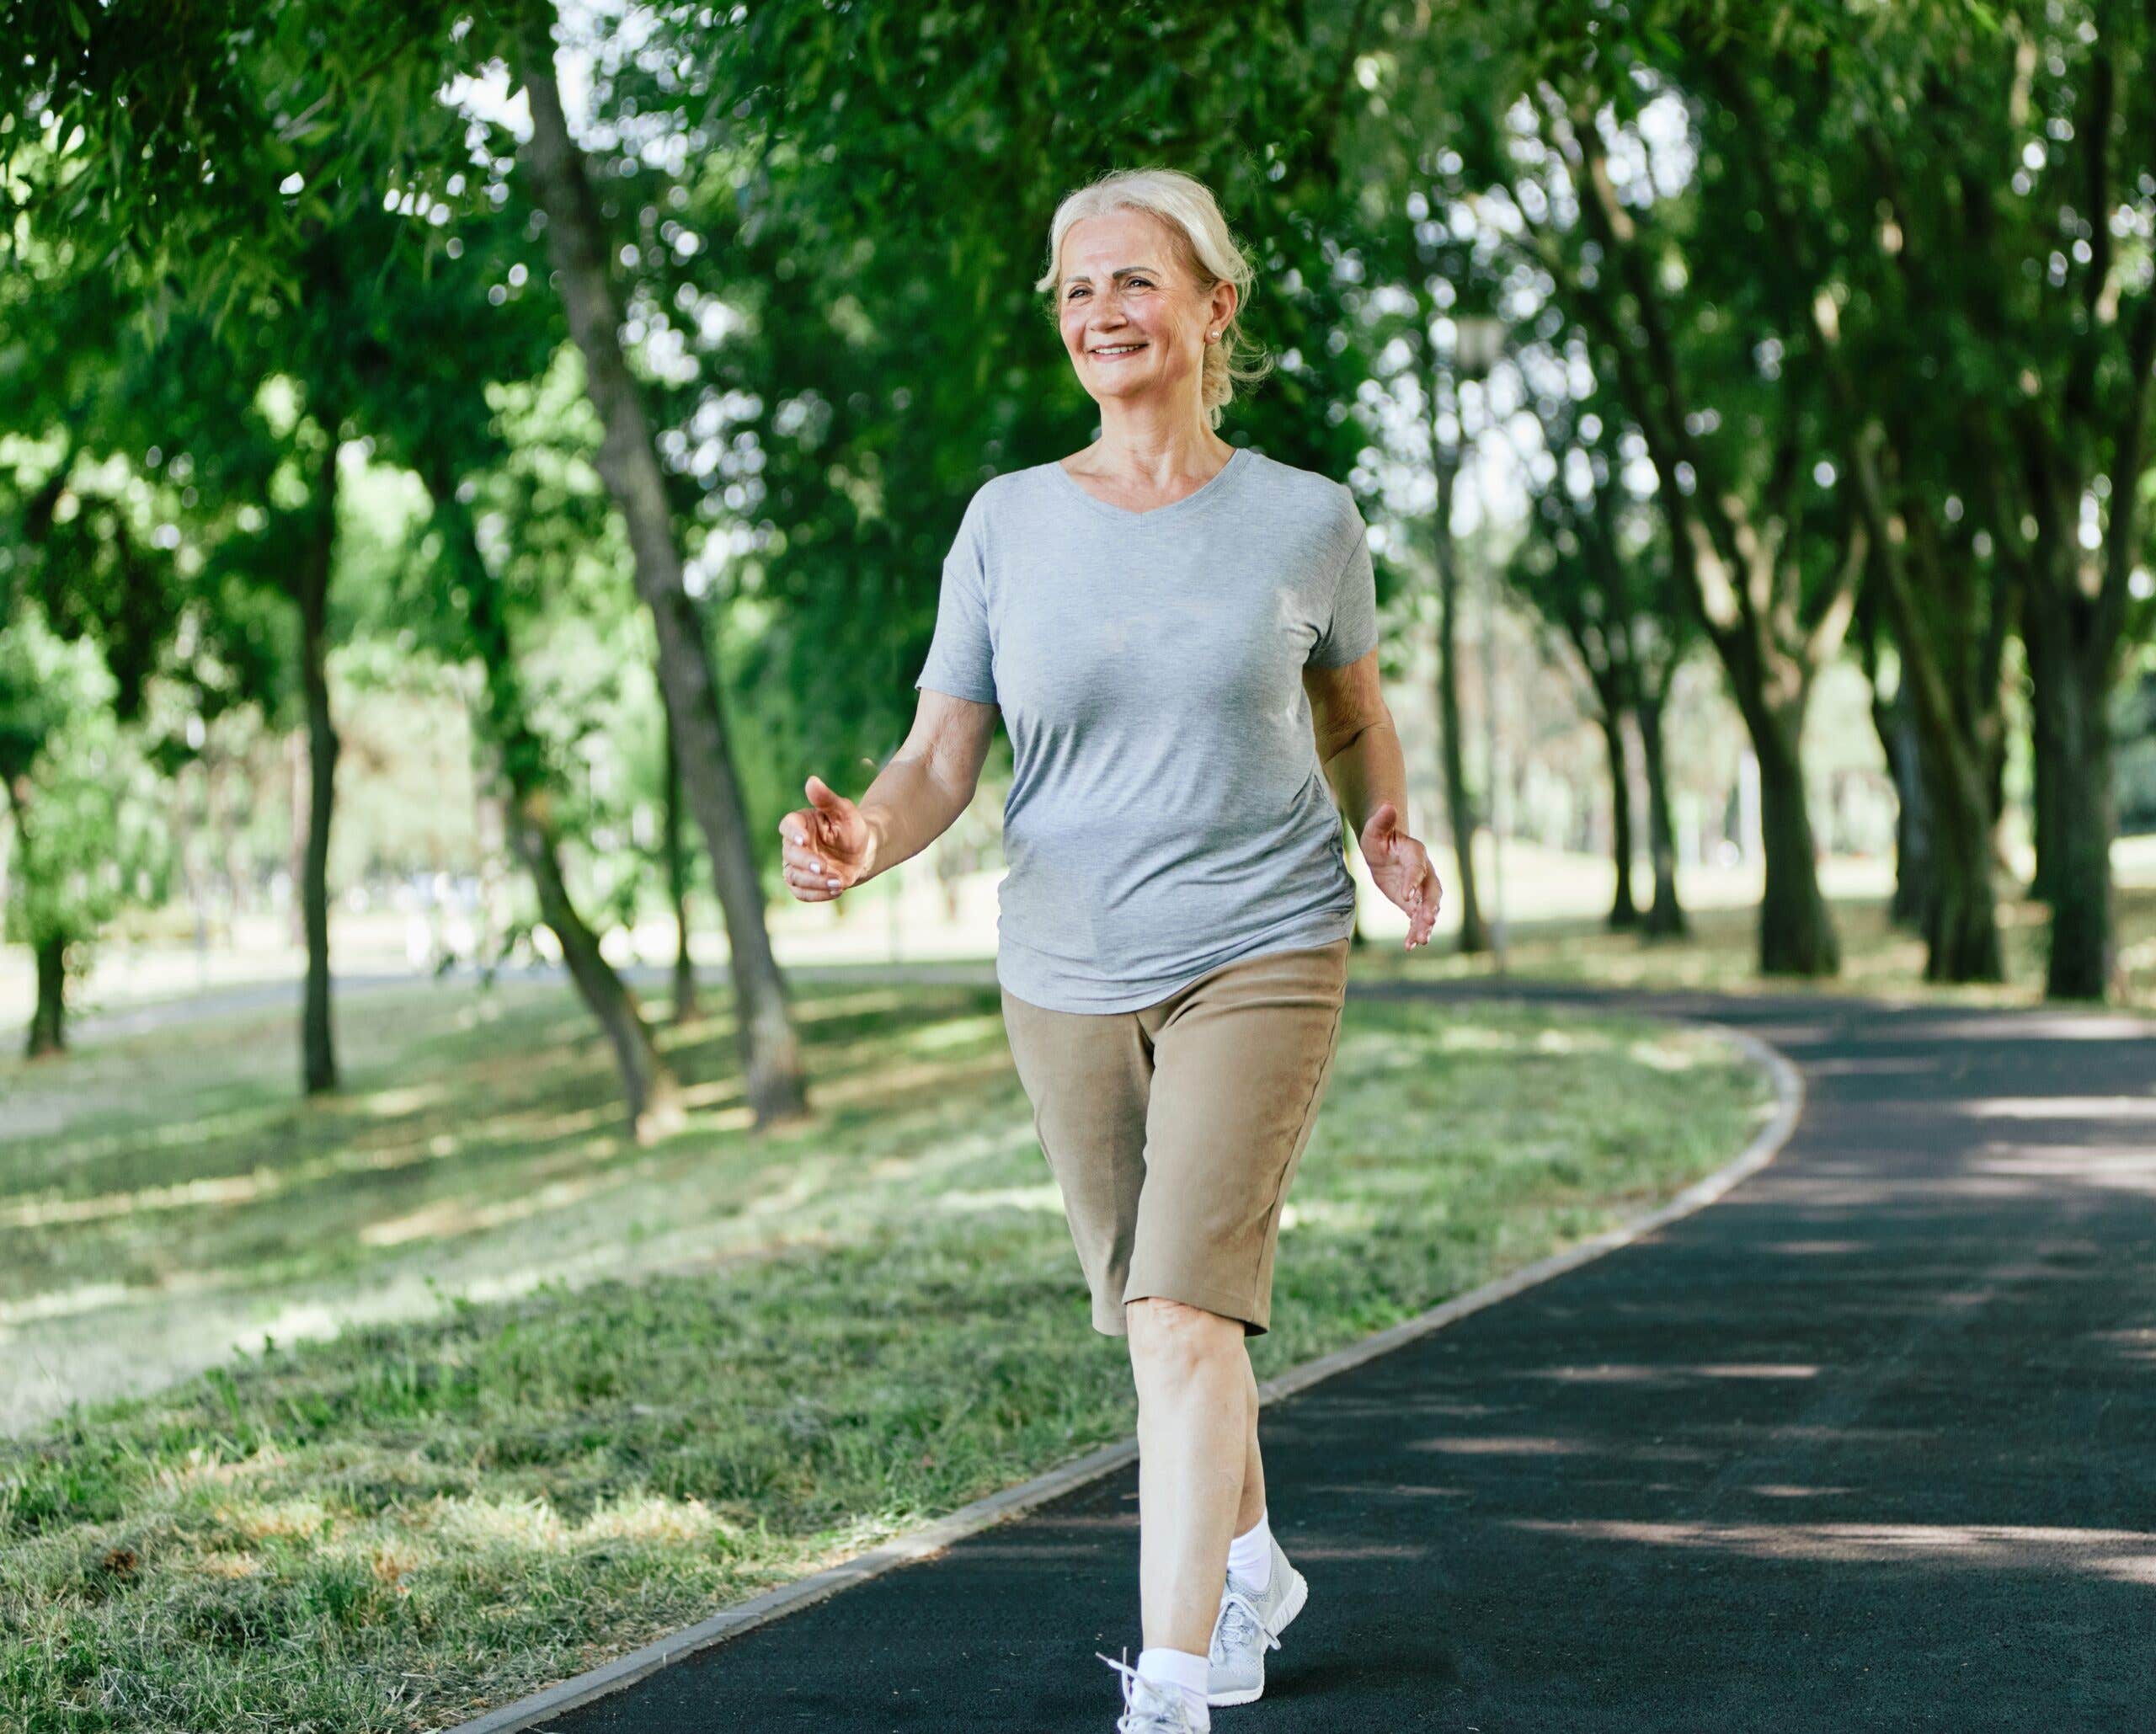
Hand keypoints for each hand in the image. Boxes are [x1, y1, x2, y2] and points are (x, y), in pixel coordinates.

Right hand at [777, 775, 873, 901]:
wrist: (861, 852)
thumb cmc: (851, 828)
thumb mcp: (845, 811)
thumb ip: (827, 799)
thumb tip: (811, 780)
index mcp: (800, 823)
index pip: (788, 826)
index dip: (793, 834)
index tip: (803, 839)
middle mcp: (794, 845)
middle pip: (790, 855)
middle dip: (806, 863)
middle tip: (824, 867)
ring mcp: (796, 865)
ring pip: (794, 877)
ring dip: (815, 882)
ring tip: (839, 882)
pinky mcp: (803, 883)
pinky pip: (801, 893)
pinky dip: (817, 894)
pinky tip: (837, 890)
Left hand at [1359, 800, 1440, 948]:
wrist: (1383, 848)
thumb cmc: (1379, 836)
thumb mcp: (1375, 829)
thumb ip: (1382, 820)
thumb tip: (1387, 805)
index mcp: (1416, 854)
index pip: (1417, 869)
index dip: (1412, 882)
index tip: (1406, 897)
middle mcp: (1424, 872)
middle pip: (1433, 891)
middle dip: (1430, 907)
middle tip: (1425, 921)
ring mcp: (1421, 889)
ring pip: (1429, 908)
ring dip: (1425, 924)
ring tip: (1420, 940)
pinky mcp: (1414, 902)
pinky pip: (1418, 918)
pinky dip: (1416, 931)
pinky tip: (1411, 946)